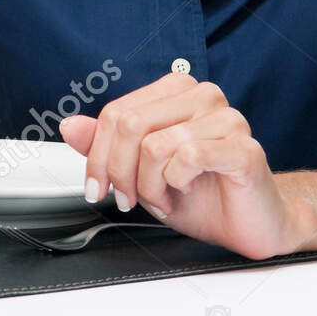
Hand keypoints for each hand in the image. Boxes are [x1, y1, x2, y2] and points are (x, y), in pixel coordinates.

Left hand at [58, 73, 307, 258]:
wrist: (246, 224)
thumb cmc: (197, 194)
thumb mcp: (137, 170)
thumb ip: (104, 145)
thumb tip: (70, 125)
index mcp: (174, 92)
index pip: (116, 113)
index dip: (97, 154)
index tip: (96, 187)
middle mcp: (202, 96)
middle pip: (129, 125)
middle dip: (119, 171)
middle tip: (128, 199)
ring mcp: (226, 119)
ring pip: (154, 145)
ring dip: (149, 185)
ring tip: (163, 199)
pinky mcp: (244, 148)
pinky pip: (187, 158)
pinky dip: (175, 184)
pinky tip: (184, 193)